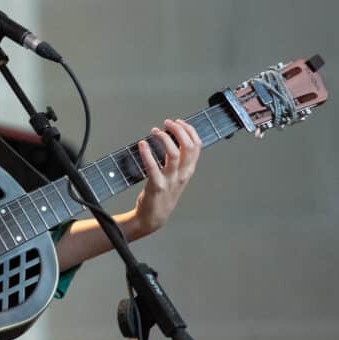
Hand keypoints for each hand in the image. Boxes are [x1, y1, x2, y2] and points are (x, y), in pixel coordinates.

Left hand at [132, 118, 200, 237]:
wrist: (154, 217)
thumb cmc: (164, 193)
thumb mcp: (177, 177)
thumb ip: (179, 160)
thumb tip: (173, 137)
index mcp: (188, 170)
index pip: (197, 146)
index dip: (189, 130)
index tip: (178, 122)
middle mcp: (183, 174)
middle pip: (188, 147)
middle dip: (178, 130)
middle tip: (167, 123)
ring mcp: (170, 181)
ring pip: (173, 154)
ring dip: (163, 138)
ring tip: (154, 131)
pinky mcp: (157, 186)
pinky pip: (153, 167)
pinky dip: (147, 153)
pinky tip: (142, 144)